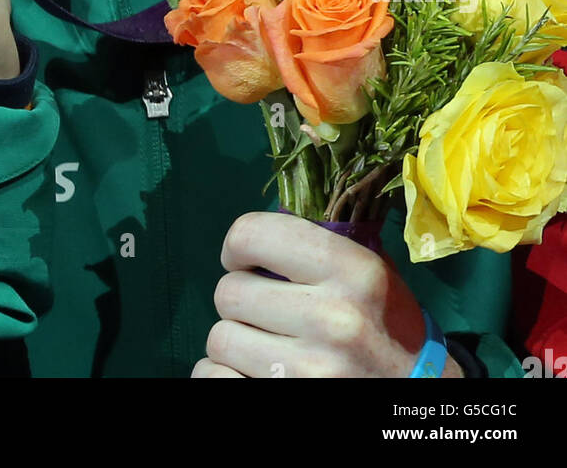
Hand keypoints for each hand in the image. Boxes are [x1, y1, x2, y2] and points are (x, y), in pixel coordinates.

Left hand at [192, 211, 463, 378]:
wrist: (418, 393)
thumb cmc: (386, 324)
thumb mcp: (371, 272)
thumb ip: (320, 244)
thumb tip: (257, 229)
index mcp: (353, 271)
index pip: (253, 234)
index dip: (238, 246)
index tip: (244, 260)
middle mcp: (332, 319)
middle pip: (229, 292)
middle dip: (241, 299)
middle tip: (263, 309)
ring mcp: (310, 371)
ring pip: (220, 338)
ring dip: (236, 339)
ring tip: (265, 343)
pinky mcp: (287, 403)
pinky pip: (214, 376)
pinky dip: (225, 373)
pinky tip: (255, 370)